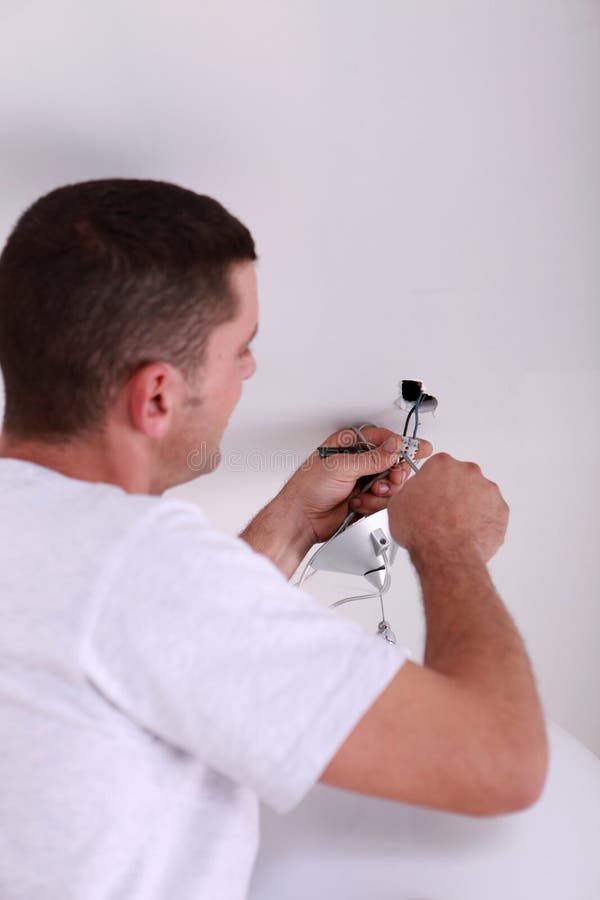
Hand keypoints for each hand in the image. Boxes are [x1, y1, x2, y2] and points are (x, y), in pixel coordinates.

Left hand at [283, 426, 432, 543]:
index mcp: (350, 444)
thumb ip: (372, 458)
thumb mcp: (341, 466)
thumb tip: (394, 447)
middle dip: (394, 473)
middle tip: (391, 479)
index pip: (385, 439)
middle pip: (394, 462)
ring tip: (366, 495)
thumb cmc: (308, 488)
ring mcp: (363, 481)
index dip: (402, 444)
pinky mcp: (366, 500)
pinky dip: (374, 505)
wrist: (301, 519)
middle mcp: (359, 461)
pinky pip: (384, 501)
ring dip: (381, 493)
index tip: (418, 449)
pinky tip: (358, 504)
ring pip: (391, 484)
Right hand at [388, 453, 508, 562]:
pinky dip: (483, 521)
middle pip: (461, 478)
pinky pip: (492, 513)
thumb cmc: (423, 529)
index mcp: (442, 464)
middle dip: (454, 493)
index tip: (431, 493)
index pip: (438, 467)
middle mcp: (468, 472)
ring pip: (479, 495)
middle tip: (443, 512)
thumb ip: (409, 492)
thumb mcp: (398, 504)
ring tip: (456, 525)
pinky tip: (469, 532)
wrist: (445, 552)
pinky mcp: (501, 509)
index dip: (433, 483)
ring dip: (470, 506)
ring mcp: (487, 490)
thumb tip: (411, 496)